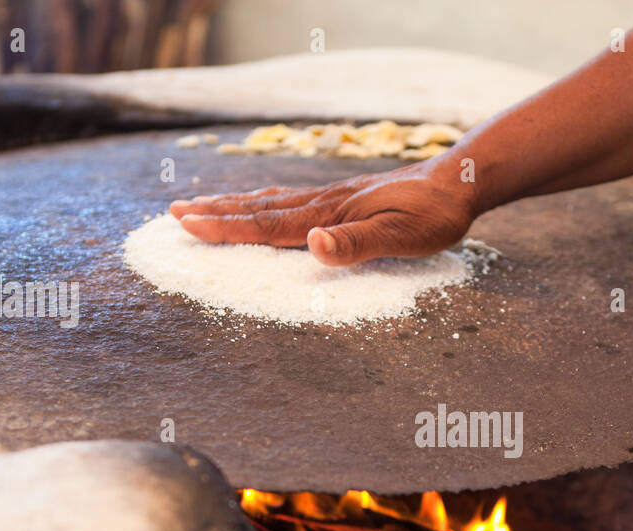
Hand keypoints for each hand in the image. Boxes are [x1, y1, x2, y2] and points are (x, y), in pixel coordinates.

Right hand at [169, 160, 477, 266]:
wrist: (458, 183)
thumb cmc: (433, 216)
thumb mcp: (401, 236)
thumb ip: (357, 243)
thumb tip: (312, 245)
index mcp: (330, 214)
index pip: (268, 224)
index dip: (227, 227)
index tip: (188, 223)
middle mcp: (324, 203)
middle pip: (260, 209)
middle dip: (216, 213)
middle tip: (174, 213)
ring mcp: (333, 198)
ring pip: (273, 202)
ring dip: (235, 205)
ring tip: (203, 204)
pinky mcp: (345, 198)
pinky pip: (292, 201)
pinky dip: (265, 203)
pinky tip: (263, 205)